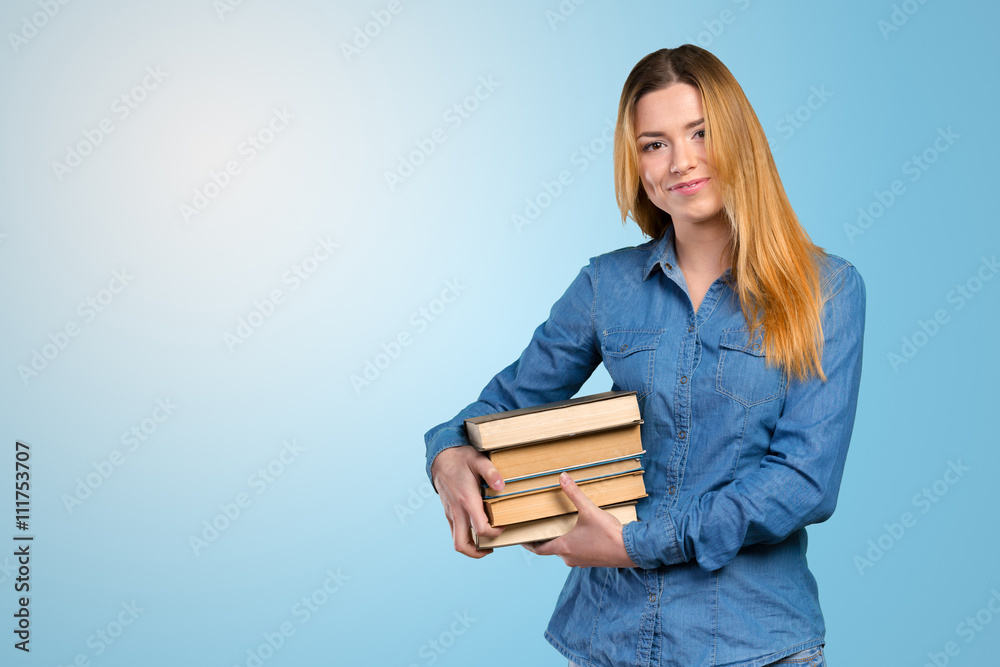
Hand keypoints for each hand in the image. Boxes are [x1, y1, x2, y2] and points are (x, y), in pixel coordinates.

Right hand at [430, 445, 505, 558]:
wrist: (440, 457)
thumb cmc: (461, 458)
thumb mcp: (478, 460)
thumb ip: (491, 473)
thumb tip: (502, 487)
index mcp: (467, 500)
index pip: (480, 529)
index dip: (494, 533)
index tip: (503, 526)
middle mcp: (457, 510)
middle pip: (461, 544)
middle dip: (477, 553)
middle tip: (491, 548)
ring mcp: (451, 513)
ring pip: (456, 540)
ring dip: (470, 547)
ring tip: (485, 543)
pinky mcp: (448, 511)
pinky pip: (454, 531)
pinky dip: (464, 537)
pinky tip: (475, 530)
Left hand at [523, 473, 637, 567]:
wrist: (631, 550)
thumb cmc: (608, 534)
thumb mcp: (589, 510)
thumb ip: (574, 494)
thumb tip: (563, 477)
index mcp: (564, 547)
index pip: (539, 549)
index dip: (529, 543)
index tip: (521, 538)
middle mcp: (570, 557)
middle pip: (551, 549)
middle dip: (545, 538)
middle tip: (540, 526)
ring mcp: (581, 561)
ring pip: (565, 551)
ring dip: (560, 541)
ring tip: (558, 527)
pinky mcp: (592, 560)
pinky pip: (577, 553)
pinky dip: (573, 544)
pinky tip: (579, 533)